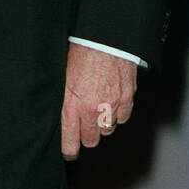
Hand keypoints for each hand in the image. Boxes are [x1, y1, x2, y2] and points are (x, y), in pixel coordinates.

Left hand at [61, 42, 136, 159]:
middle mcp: (92, 109)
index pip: (70, 142)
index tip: (69, 151)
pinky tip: (111, 101)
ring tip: (97, 108)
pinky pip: (123, 118)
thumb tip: (61, 117)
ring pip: (107, 130)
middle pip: (91, 140)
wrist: (103, 37)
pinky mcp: (126, 99)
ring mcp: (111, 105)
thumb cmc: (79, 51)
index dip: (69, 150)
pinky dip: (118, 113)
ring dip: (102, 123)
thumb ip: (64, 100)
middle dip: (86, 135)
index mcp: (71, 105)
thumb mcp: (61, 77)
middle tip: (83, 124)